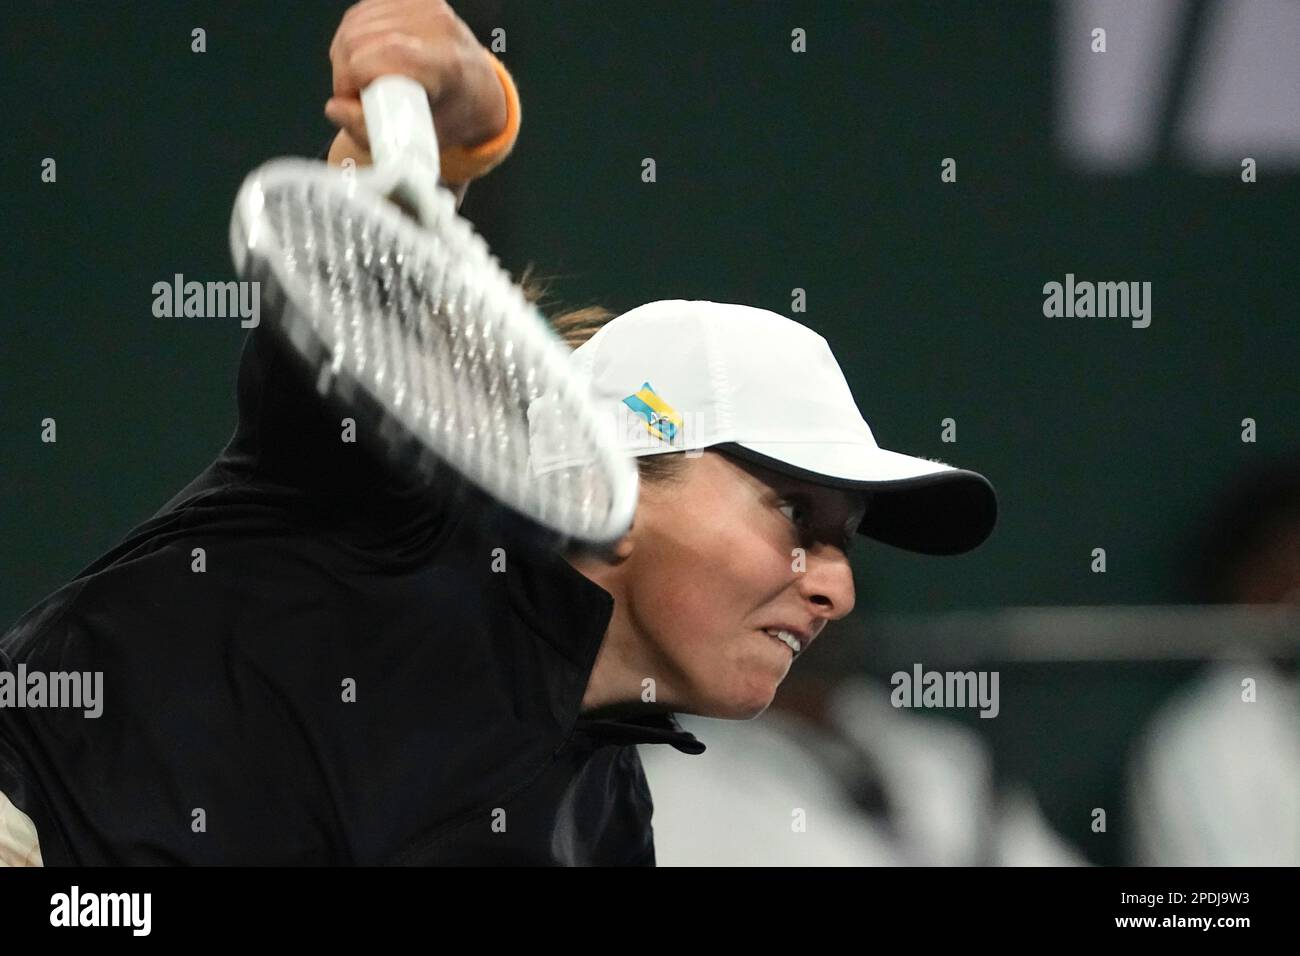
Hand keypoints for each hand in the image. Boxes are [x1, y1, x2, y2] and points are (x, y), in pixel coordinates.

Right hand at [325, 0, 506, 158]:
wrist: (479, 90)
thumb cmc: (452, 117)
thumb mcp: (418, 141)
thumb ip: (372, 133)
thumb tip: (336, 109)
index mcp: (448, 65)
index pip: (387, 53)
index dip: (354, 77)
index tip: (352, 101)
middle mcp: (439, 28)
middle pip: (362, 38)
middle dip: (345, 71)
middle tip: (356, 97)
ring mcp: (425, 7)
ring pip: (355, 24)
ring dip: (346, 56)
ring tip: (365, 81)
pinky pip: (360, 14)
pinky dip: (353, 38)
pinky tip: (368, 57)